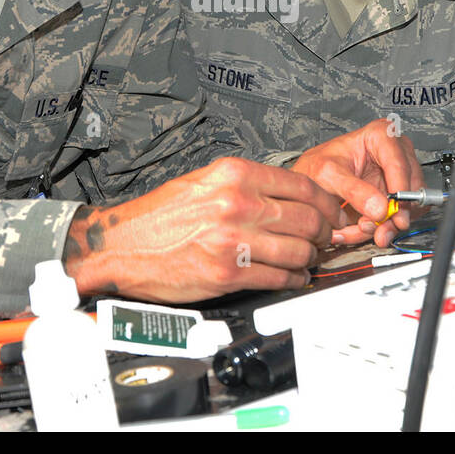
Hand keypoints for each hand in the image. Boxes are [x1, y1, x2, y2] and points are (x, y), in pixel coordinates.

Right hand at [62, 156, 341, 302]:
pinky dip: (293, 279)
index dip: (327, 202)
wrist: (122, 246)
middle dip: (323, 232)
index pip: (303, 184)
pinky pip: (278, 277)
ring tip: (307, 259)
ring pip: (298, 250)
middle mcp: (237, 203)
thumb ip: (248, 184)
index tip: (332, 211)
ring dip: (310, 258)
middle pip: (308, 218)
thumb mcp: (205, 181)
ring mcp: (234, 240)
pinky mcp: (228, 273)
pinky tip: (292, 276)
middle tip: (324, 238)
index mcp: (234, 174)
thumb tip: (291, 195)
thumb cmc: (161, 216)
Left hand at [290, 119, 423, 247]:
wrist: (311, 182)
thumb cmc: (317, 167)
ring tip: (361, 228)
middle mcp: (395, 154)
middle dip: (394, 213)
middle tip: (379, 230)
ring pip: (409, 206)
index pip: (399, 162)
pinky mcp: (397, 196)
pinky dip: (382, 228)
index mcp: (380, 135)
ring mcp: (398, 176)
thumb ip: (354, 191)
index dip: (399, 188)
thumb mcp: (328, 175)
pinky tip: (362, 227)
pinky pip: (401, 217)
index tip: (391, 210)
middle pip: (410, 187)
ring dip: (387, 224)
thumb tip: (381, 209)